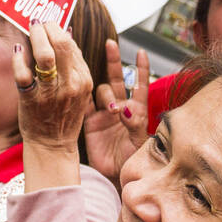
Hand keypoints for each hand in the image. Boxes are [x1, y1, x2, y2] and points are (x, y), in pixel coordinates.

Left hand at [12, 21, 92, 151]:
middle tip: (38, 22)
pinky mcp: (32, 100)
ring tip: (31, 28)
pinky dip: (18, 58)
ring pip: (45, 55)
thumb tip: (67, 34)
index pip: (72, 45)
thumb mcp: (78, 89)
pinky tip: (18, 50)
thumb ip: (74, 64)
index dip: (57, 29)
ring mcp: (51, 93)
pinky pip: (23, 74)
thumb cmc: (63, 115)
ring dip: (36, 36)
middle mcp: (71, 85)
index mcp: (84, 80)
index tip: (48, 24)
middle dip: (47, 27)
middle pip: (62, 44)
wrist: (53, 145)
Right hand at [83, 39, 149, 185]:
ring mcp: (104, 114)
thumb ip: (134, 124)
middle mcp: (120, 108)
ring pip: (101, 90)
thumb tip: (127, 109)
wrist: (114, 176)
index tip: (141, 52)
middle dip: (114, 61)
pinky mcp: (90, 122)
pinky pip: (85, 103)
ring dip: (105, 93)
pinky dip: (82, 93)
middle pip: (117, 79)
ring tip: (111, 110)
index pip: (139, 86)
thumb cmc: (132, 162)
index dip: (140, 69)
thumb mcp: (138, 143)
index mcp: (136, 112)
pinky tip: (80, 86)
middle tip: (110, 44)